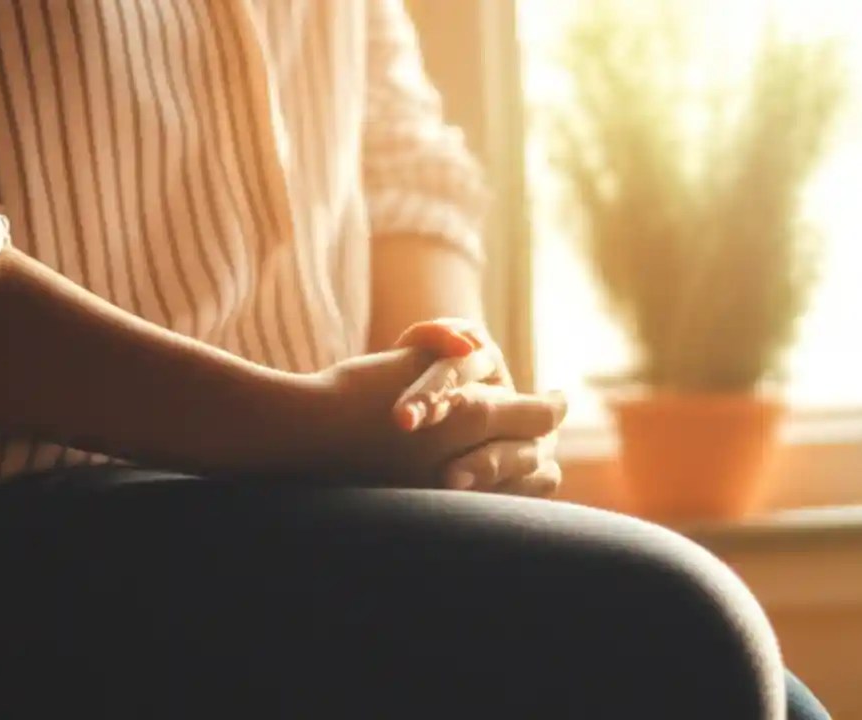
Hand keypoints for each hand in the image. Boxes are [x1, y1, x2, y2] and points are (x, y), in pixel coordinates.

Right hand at [314, 346, 565, 488]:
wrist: (303, 440)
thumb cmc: (352, 394)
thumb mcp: (402, 362)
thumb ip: (442, 346)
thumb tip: (472, 343)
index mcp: (469, 415)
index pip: (534, 416)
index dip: (549, 408)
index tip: (558, 400)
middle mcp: (468, 458)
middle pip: (531, 454)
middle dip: (543, 439)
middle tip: (553, 426)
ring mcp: (451, 493)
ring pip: (516, 490)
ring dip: (530, 474)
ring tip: (541, 463)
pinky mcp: (432, 515)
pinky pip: (487, 510)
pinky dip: (502, 497)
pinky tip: (502, 489)